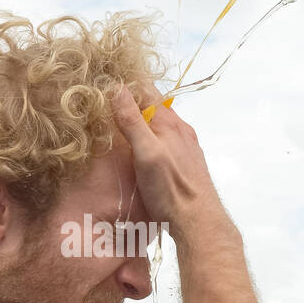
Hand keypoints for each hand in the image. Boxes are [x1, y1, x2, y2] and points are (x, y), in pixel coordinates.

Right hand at [109, 85, 223, 237]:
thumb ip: (132, 121)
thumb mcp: (146, 153)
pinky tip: (140, 151)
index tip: (105, 82)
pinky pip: (165, 142)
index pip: (147, 90)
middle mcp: (181, 130)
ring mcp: (185, 147)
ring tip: (118, 126)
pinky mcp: (185, 163)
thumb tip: (117, 87)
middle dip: (131, 102)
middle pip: (153, 107)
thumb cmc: (171, 189)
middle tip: (105, 103)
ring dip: (140, 122)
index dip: (126, 84)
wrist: (198, 221)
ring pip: (159, 126)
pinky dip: (150, 139)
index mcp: (170, 123)